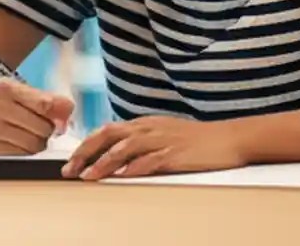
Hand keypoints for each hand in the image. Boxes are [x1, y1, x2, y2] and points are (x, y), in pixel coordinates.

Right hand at [0, 78, 74, 154]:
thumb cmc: (5, 107)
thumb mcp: (24, 95)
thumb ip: (52, 101)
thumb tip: (68, 115)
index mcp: (4, 87)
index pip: (46, 104)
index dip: (59, 115)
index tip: (59, 120)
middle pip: (43, 127)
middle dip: (47, 130)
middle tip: (38, 127)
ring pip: (35, 144)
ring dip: (38, 143)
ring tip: (28, 135)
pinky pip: (24, 155)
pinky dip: (26, 152)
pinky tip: (17, 143)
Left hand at [63, 116, 245, 179]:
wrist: (229, 138)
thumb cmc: (195, 140)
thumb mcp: (161, 134)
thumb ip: (139, 141)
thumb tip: (114, 154)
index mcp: (143, 124)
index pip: (106, 131)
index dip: (86, 146)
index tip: (70, 161)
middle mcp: (148, 129)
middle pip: (108, 136)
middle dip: (86, 152)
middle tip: (70, 170)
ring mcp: (162, 140)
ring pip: (125, 148)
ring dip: (104, 162)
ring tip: (89, 176)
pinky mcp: (176, 153)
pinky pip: (151, 159)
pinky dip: (135, 167)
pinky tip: (123, 175)